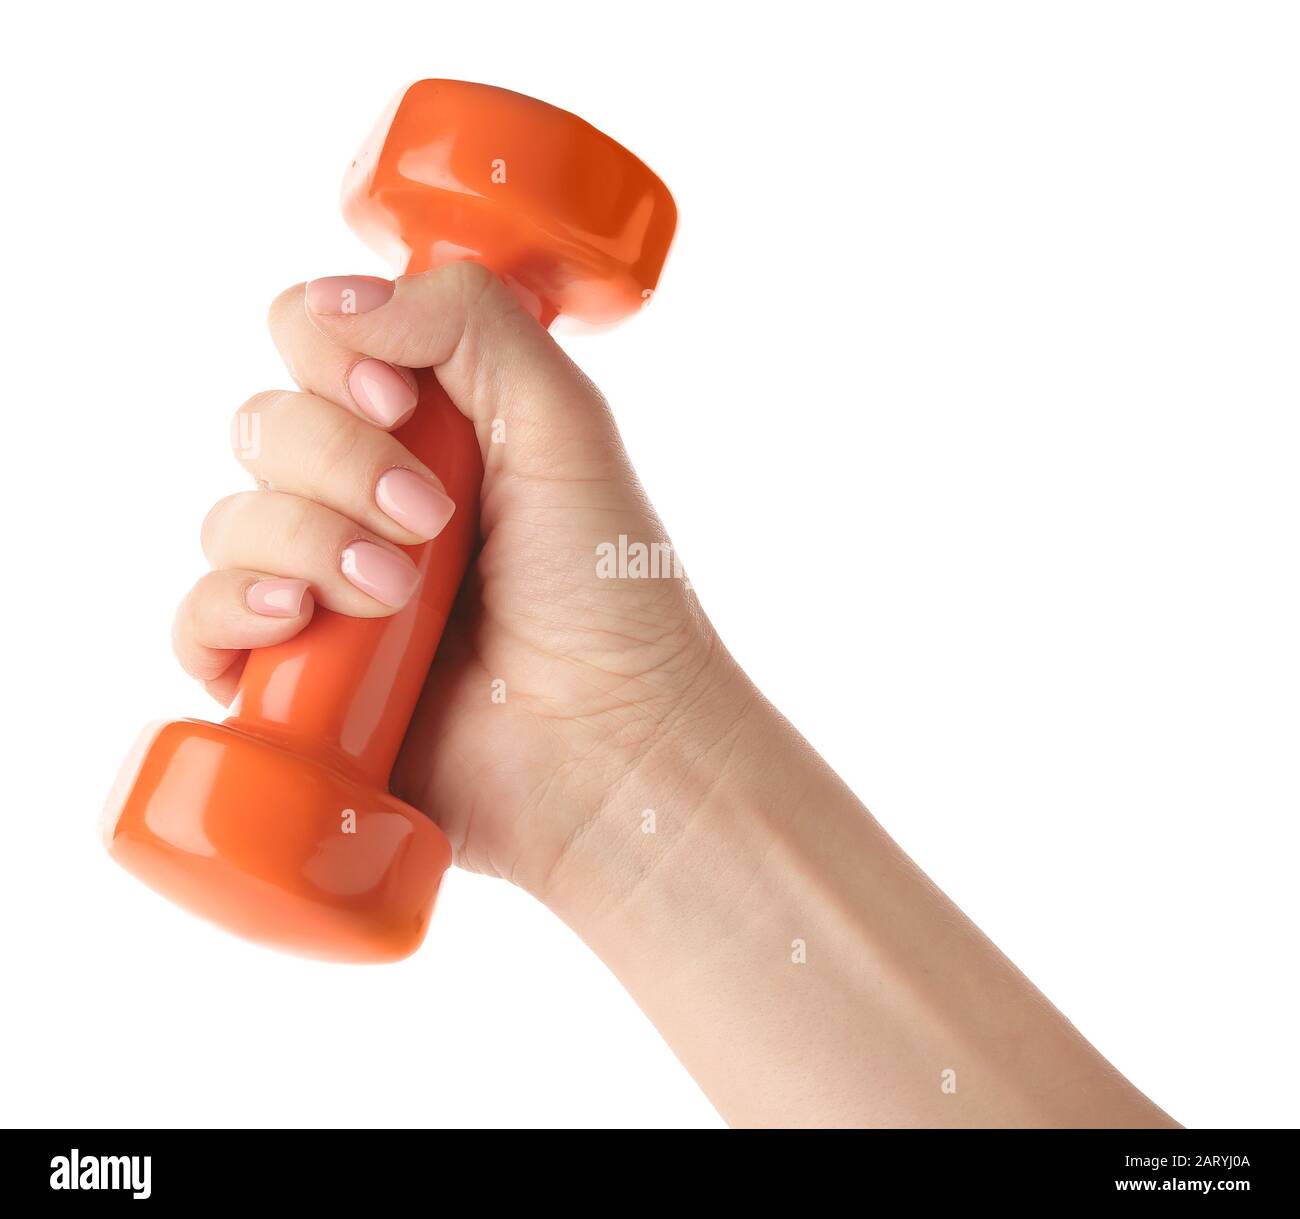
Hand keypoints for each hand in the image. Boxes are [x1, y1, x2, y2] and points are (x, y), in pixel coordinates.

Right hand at [174, 262, 725, 895]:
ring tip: (397, 595)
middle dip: (342, 466)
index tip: (396, 402)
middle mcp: (363, 499)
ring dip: (310, 545)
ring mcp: (324, 589)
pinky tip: (295, 621)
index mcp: (424, 427)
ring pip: (233, 520)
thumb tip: (331, 298)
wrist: (612, 739)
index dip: (331, 355)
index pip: (311, 339)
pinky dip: (230, 612)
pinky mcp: (294, 679)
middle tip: (430, 523)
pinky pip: (198, 624)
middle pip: (265, 425)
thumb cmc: (606, 586)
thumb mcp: (561, 422)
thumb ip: (467, 322)